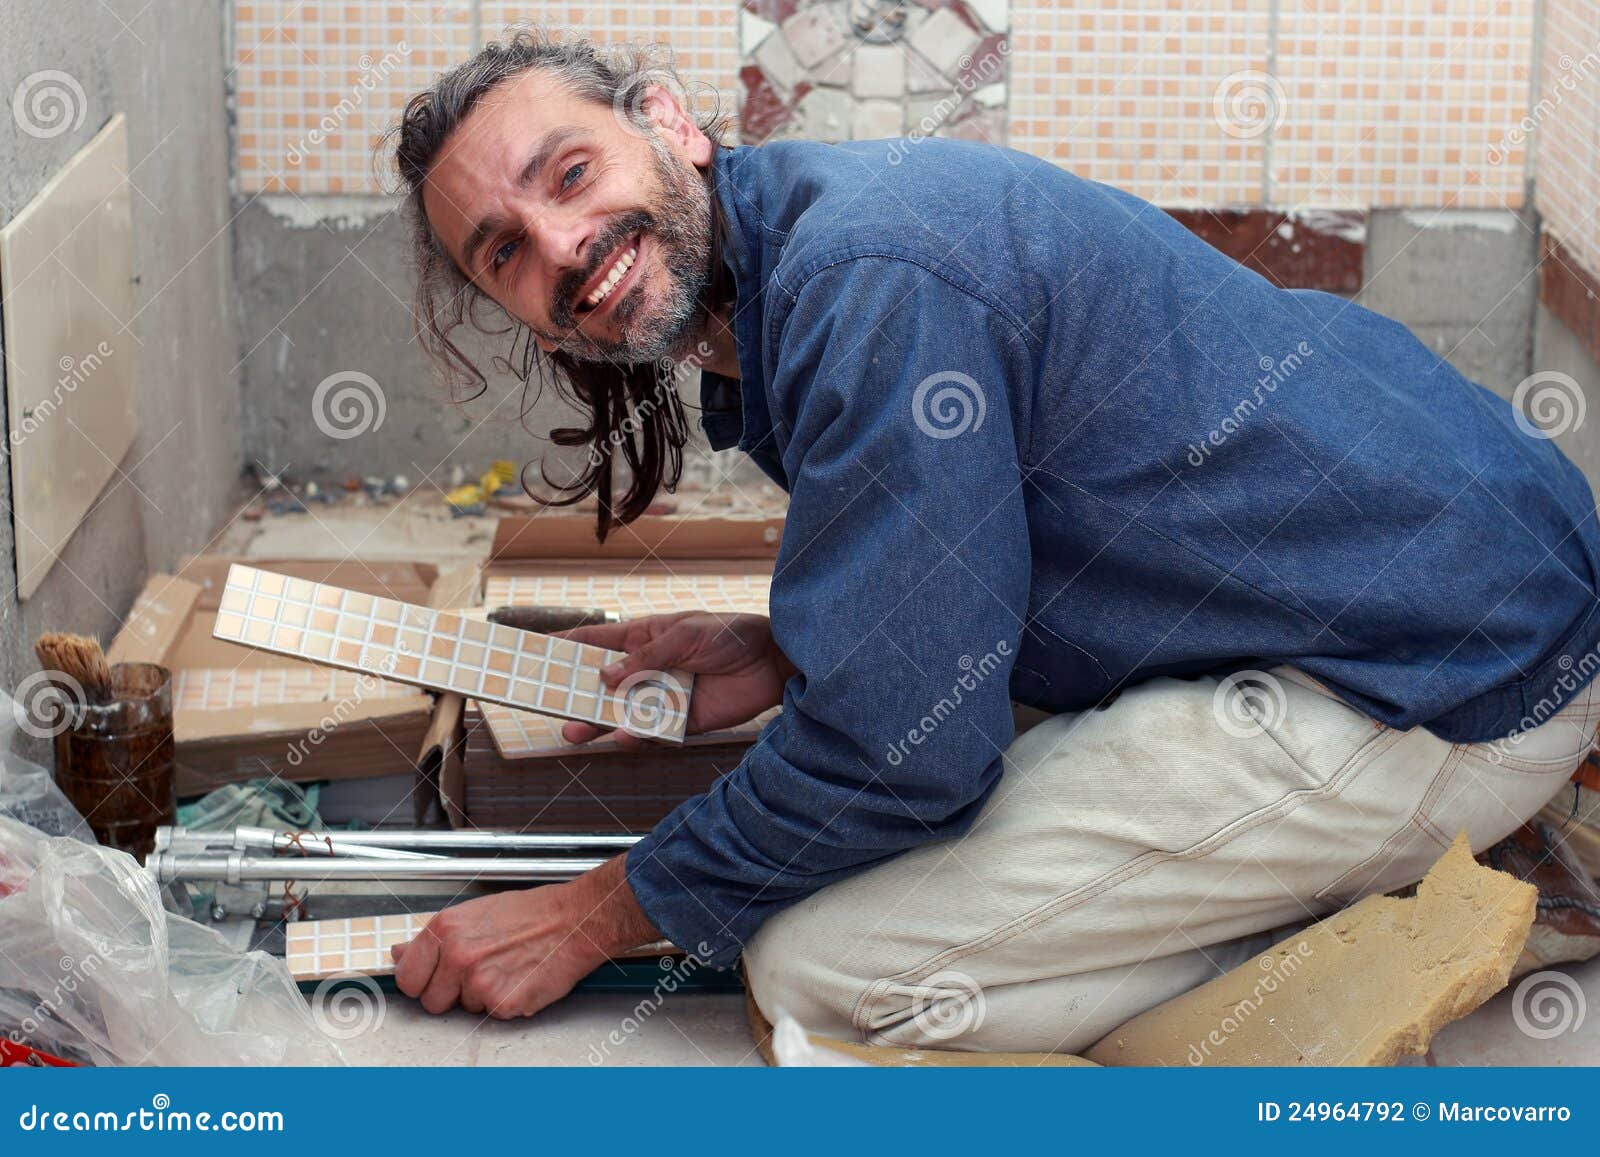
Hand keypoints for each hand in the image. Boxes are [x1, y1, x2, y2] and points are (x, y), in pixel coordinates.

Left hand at [391, 855, 657, 1017]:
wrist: (576, 920)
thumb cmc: (532, 914)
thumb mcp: (475, 914)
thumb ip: (436, 938)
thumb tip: (400, 953)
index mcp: (445, 929)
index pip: (407, 977)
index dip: (422, 982)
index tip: (435, 980)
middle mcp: (457, 955)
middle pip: (431, 1002)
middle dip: (451, 995)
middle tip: (480, 973)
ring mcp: (479, 981)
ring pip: (464, 1010)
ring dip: (482, 998)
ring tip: (507, 969)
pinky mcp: (502, 1003)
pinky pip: (491, 1015)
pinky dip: (506, 1004)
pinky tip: (521, 980)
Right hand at [558, 612, 793, 748]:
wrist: (774, 663)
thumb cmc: (731, 635)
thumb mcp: (686, 633)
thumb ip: (647, 655)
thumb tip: (605, 675)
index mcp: (643, 638)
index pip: (596, 641)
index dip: (566, 646)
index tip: (534, 652)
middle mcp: (646, 669)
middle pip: (600, 684)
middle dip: (573, 694)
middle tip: (547, 705)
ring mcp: (660, 696)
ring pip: (619, 713)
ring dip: (595, 722)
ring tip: (572, 732)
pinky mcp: (680, 722)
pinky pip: (649, 731)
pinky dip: (634, 735)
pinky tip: (622, 736)